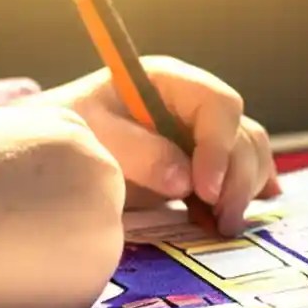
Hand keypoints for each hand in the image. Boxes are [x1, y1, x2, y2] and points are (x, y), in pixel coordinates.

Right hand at [0, 106, 125, 307]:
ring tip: (0, 258)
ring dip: (53, 257)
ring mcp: (105, 228)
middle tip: (5, 235)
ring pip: (85, 248)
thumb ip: (20, 153)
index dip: (42, 185)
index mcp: (71, 127)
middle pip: (89, 203)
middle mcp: (101, 173)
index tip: (12, 201)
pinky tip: (8, 283)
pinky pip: (75, 287)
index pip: (75, 158)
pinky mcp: (94, 280)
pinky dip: (47, 292)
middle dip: (56, 221)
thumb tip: (25, 177)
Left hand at [26, 56, 280, 233]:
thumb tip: (183, 181)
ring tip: (221, 226)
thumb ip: (137, 152)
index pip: (218, 105)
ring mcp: (203, 132)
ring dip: (243, 191)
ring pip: (249, 155)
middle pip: (242, 134)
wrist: (57, 146)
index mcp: (168, 81)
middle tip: (221, 222)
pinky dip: (246, 193)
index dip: (219, 147)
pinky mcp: (205, 161)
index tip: (204, 190)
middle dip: (237, 179)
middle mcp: (193, 103)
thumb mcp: (92, 134)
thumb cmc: (69, 128)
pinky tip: (240, 213)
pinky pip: (242, 171)